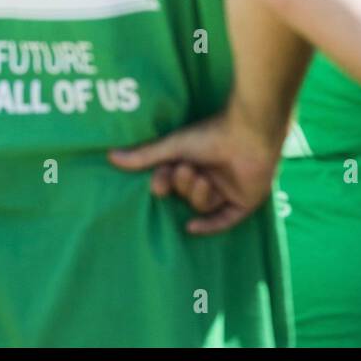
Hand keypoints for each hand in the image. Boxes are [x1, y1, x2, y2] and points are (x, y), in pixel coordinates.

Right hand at [108, 109, 283, 234]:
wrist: (249, 132)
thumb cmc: (212, 133)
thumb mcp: (174, 146)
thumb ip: (145, 156)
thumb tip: (110, 156)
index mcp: (197, 161)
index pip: (174, 182)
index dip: (165, 184)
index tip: (158, 184)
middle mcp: (213, 176)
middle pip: (187, 195)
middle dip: (184, 185)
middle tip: (187, 171)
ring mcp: (229, 189)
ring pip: (204, 205)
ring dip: (199, 193)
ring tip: (203, 176)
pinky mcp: (246, 200)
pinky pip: (225, 220)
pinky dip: (209, 226)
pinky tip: (190, 228)